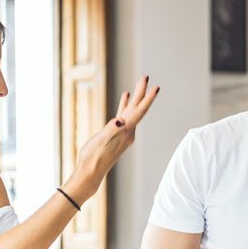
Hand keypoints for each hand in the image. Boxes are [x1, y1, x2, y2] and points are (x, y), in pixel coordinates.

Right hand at [64, 76, 158, 200]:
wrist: (90, 172)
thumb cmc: (93, 157)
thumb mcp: (101, 142)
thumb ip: (111, 130)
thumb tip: (118, 120)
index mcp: (126, 132)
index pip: (140, 112)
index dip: (148, 98)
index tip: (156, 87)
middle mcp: (127, 132)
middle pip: (138, 108)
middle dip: (142, 92)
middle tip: (146, 76)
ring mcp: (122, 133)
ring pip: (131, 111)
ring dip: (135, 97)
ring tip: (138, 84)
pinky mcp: (116, 134)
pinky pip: (124, 116)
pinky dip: (125, 105)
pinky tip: (125, 97)